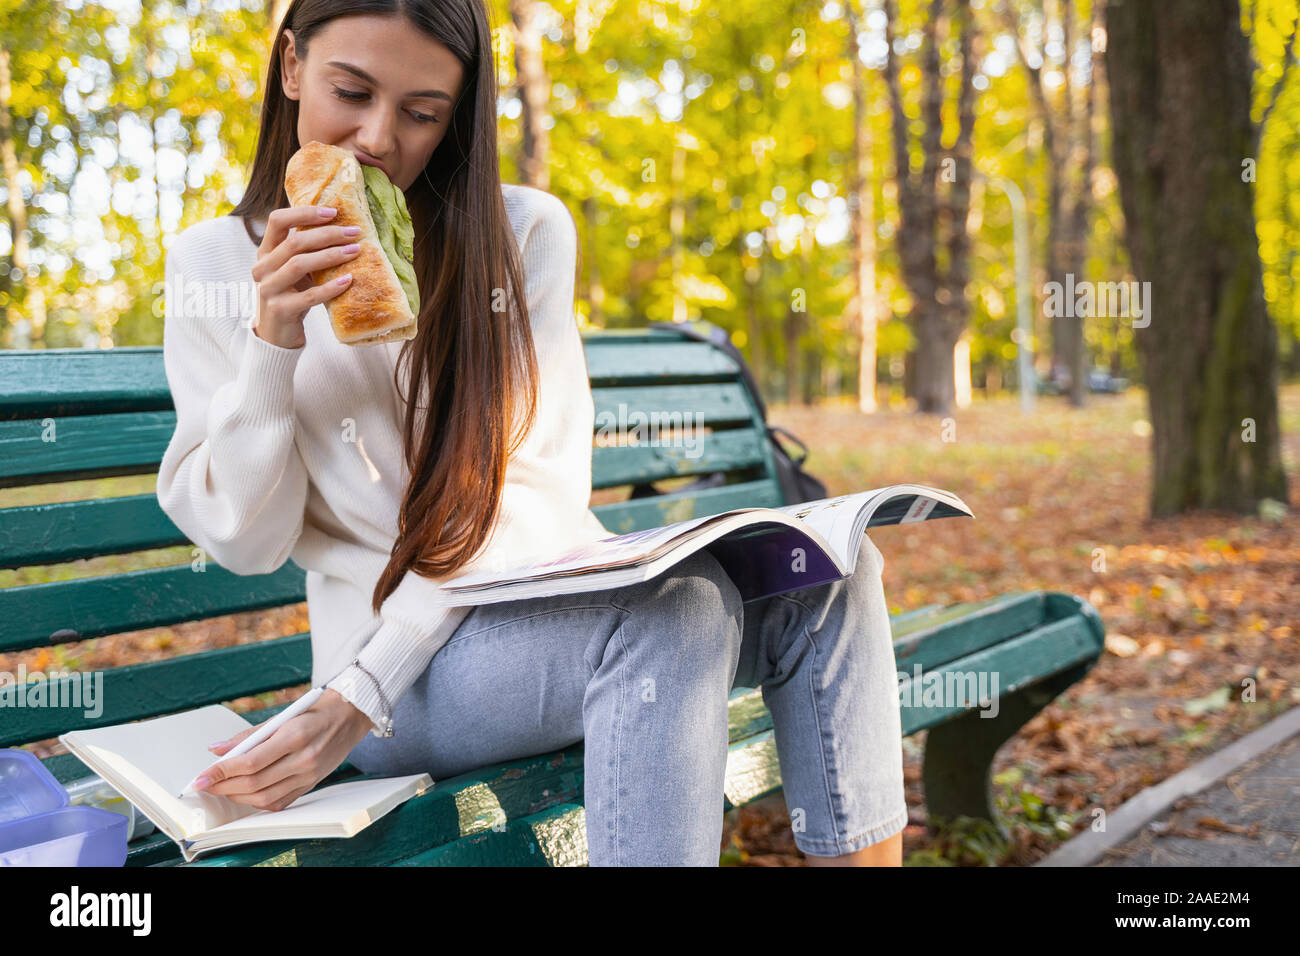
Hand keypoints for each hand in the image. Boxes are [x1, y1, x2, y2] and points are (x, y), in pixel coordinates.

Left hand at [191, 688, 373, 811]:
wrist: (349, 716)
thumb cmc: (314, 711)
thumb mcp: (282, 715)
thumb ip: (248, 735)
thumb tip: (216, 749)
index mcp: (294, 736)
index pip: (250, 762)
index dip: (222, 771)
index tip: (202, 776)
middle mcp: (303, 759)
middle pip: (254, 782)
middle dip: (223, 786)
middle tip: (205, 784)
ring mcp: (309, 775)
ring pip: (264, 797)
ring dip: (237, 796)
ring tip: (221, 789)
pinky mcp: (311, 785)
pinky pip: (279, 802)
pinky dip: (257, 802)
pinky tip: (245, 794)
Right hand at [251, 205, 362, 349]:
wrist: (277, 335)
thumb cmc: (292, 296)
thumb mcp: (294, 271)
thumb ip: (306, 251)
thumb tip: (342, 228)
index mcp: (265, 252)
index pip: (277, 220)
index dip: (304, 213)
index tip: (333, 212)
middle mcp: (262, 267)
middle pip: (295, 242)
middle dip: (328, 234)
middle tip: (354, 233)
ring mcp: (268, 289)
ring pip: (300, 264)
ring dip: (331, 256)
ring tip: (355, 251)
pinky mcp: (280, 310)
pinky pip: (309, 295)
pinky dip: (331, 287)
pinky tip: (348, 280)